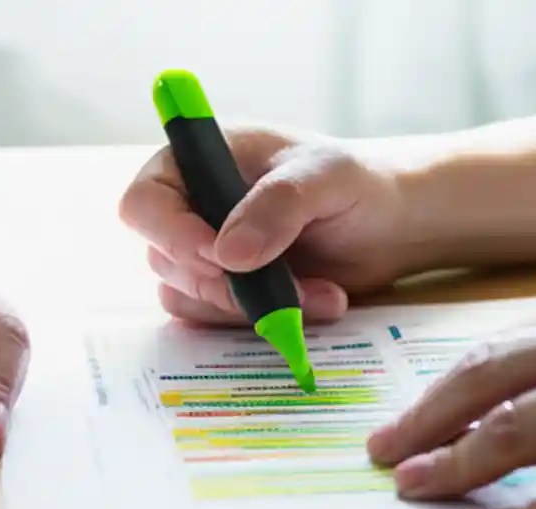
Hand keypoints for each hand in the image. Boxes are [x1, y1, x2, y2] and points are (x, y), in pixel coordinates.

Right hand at [119, 126, 432, 324]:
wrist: (390, 225)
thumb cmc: (357, 183)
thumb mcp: (326, 177)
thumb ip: (278, 206)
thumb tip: (228, 254)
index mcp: (201, 160)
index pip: (145, 201)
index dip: (171, 235)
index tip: (222, 258)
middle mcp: (192, 206)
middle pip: (163, 259)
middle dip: (225, 283)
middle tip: (286, 287)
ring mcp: (208, 253)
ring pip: (189, 297)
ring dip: (252, 306)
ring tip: (320, 293)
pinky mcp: (229, 291)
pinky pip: (219, 320)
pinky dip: (266, 319)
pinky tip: (317, 302)